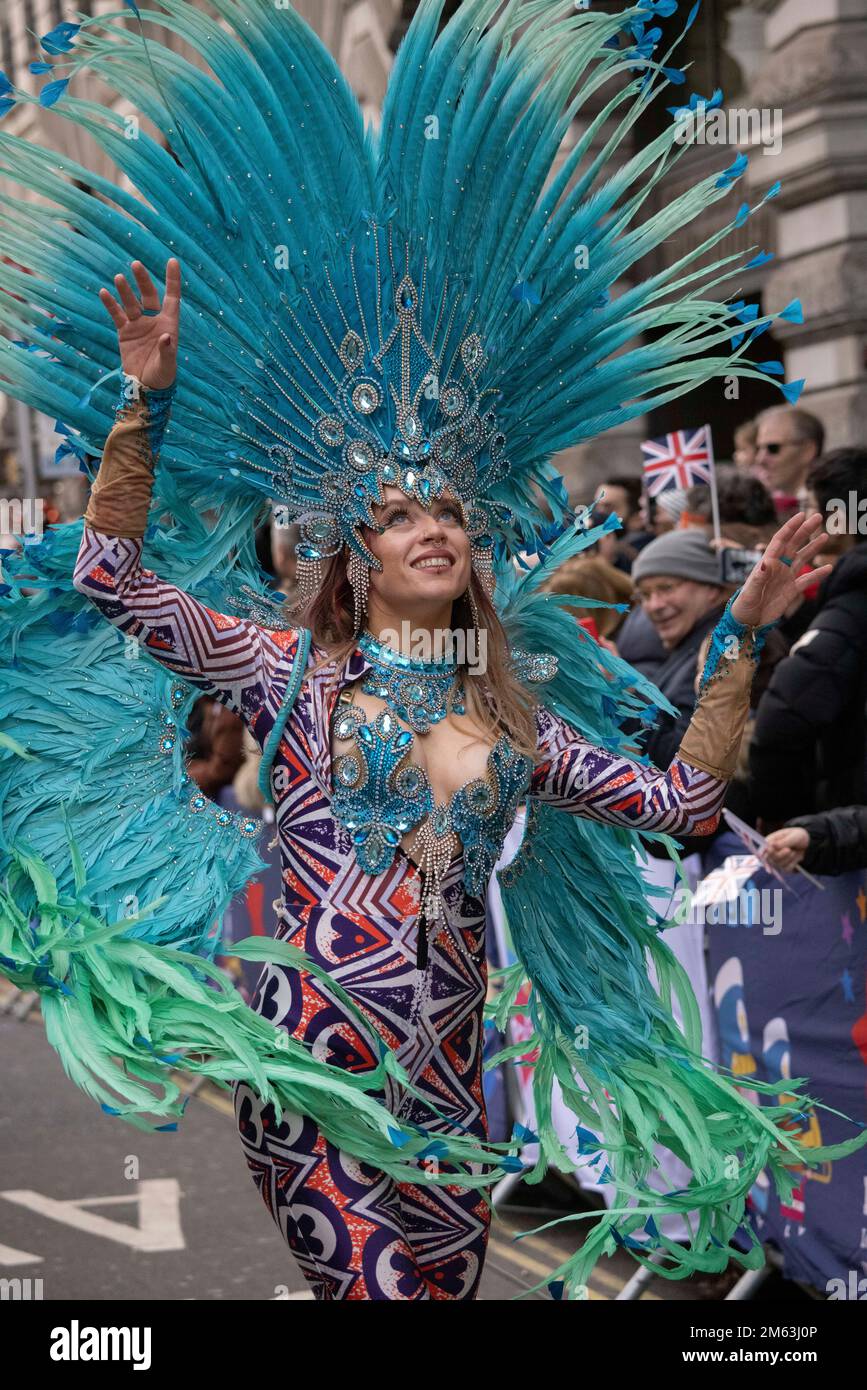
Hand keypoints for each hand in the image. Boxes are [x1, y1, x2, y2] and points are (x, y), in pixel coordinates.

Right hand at [98, 258, 179, 389]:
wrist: (145, 386)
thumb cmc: (162, 375)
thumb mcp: (167, 365)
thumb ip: (167, 351)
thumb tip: (166, 337)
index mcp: (169, 324)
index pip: (172, 298)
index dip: (172, 280)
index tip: (172, 261)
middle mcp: (154, 321)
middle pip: (149, 296)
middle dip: (143, 281)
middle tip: (136, 265)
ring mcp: (138, 325)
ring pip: (131, 303)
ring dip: (125, 291)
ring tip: (119, 278)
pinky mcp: (124, 332)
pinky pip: (116, 315)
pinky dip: (111, 304)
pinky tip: (104, 292)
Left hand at [729, 512, 831, 626]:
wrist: (747, 623)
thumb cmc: (743, 606)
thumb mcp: (749, 593)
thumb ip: (759, 579)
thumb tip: (766, 563)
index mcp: (766, 563)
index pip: (780, 540)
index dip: (790, 527)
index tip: (801, 515)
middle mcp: (777, 567)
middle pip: (793, 544)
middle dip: (805, 530)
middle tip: (818, 517)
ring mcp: (785, 578)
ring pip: (802, 558)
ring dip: (813, 547)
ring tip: (825, 536)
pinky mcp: (791, 591)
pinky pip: (807, 580)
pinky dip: (818, 575)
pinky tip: (829, 568)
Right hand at [763, 825, 808, 871]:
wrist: (808, 843)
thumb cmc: (799, 836)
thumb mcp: (793, 836)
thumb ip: (783, 842)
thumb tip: (771, 845)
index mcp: (771, 841)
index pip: (762, 849)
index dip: (762, 853)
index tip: (765, 854)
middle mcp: (772, 851)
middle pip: (770, 858)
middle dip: (781, 855)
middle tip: (789, 850)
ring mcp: (777, 860)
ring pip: (779, 864)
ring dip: (789, 858)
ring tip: (794, 851)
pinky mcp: (784, 866)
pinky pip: (786, 869)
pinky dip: (793, 863)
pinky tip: (795, 857)